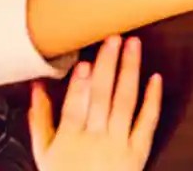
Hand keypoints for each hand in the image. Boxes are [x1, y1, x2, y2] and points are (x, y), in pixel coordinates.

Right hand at [29, 36, 161, 170]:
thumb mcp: (44, 152)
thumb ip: (40, 119)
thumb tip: (37, 87)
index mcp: (69, 139)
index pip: (74, 109)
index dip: (80, 87)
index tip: (84, 64)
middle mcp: (96, 139)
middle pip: (102, 99)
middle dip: (108, 67)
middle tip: (113, 39)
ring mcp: (120, 143)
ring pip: (125, 103)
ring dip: (130, 72)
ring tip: (133, 46)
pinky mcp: (139, 150)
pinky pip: (148, 122)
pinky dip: (153, 99)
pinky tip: (156, 78)